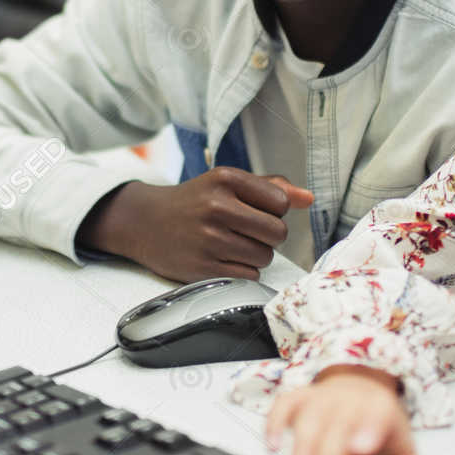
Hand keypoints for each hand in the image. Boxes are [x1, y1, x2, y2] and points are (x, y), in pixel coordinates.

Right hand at [77, 167, 314, 280]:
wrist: (145, 222)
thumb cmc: (195, 201)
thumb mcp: (227, 183)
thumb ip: (270, 187)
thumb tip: (308, 198)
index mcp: (225, 179)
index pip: (280, 203)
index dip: (274, 210)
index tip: (254, 210)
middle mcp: (216, 207)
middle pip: (277, 232)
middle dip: (268, 235)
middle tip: (245, 230)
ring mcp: (208, 239)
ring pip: (265, 256)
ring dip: (256, 254)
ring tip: (232, 244)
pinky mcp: (203, 268)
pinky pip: (249, 275)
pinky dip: (243, 270)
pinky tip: (223, 258)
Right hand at [265, 364, 454, 454]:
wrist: (359, 394)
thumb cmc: (381, 435)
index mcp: (381, 411)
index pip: (376, 416)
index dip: (369, 428)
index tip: (363, 448)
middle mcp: (350, 401)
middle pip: (337, 428)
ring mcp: (322, 398)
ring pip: (309, 419)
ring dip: (299, 451)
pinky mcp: (299, 399)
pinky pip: (284, 405)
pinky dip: (275, 422)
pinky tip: (272, 447)